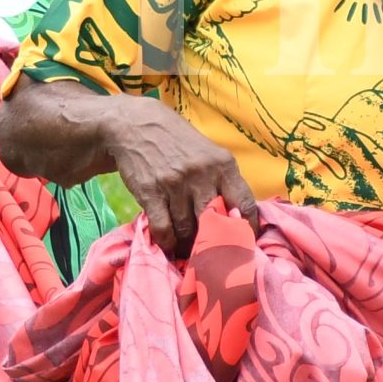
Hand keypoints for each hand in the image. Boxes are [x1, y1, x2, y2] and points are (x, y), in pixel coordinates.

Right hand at [109, 96, 255, 254]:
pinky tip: (168, 243)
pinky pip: (163, 229)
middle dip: (215, 243)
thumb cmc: (178, 143)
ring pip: (187, 230)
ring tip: (189, 250)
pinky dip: (167, 242)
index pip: (245, 205)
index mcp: (223, 164)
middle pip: (216, 223)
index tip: (244, 243)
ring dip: (188, 245)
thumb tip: (237, 218)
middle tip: (214, 255)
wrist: (135, 126)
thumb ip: (224, 181)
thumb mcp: (208, 153)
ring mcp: (175, 184)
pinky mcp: (151, 192)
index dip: (247, 230)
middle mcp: (201, 174)